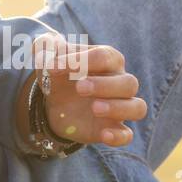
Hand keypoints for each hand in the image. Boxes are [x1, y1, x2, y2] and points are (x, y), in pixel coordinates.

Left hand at [31, 31, 146, 146]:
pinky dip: (119, 136)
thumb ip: (45, 46)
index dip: (80, 61)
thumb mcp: (47, 58)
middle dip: (105, 85)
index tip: (53, 67)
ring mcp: (119, 107)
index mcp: (108, 59)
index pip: (104, 56)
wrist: (53, 103)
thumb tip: (51, 45)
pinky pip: (127, 134)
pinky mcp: (113, 128)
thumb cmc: (59, 74)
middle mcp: (120, 82)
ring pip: (136, 107)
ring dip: (117, 107)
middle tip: (79, 88)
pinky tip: (104, 135)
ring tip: (95, 108)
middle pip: (129, 82)